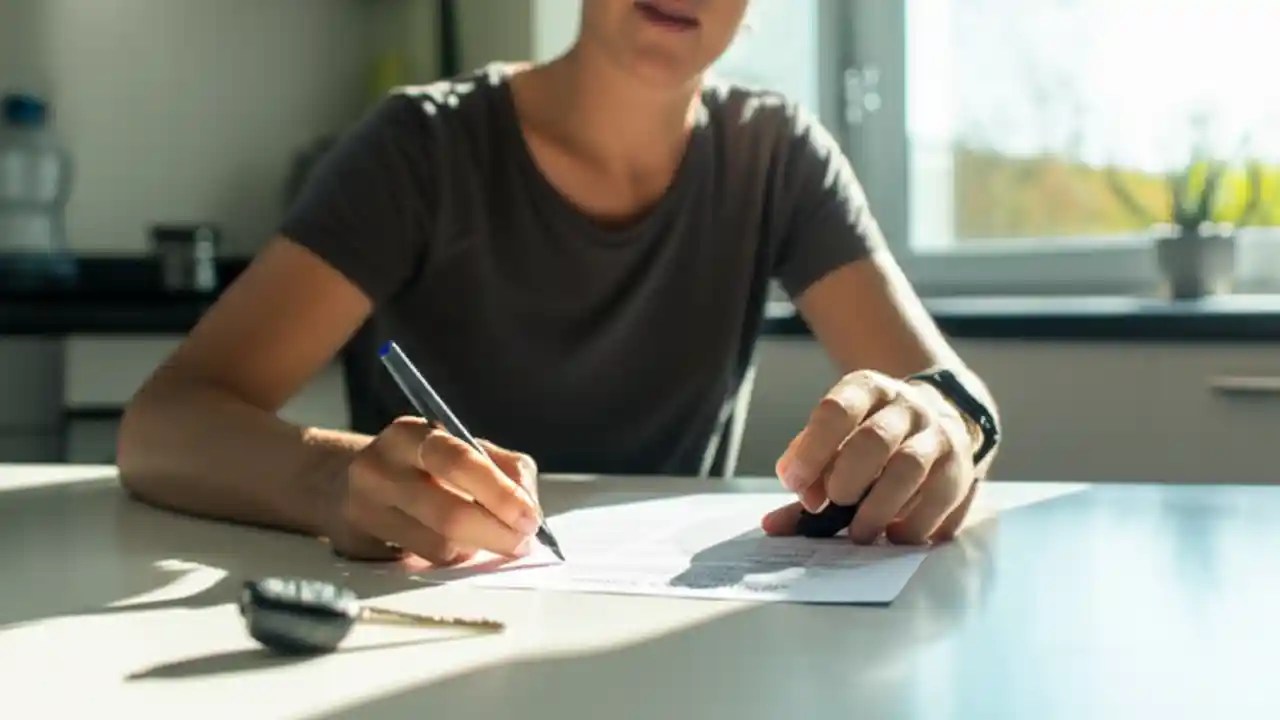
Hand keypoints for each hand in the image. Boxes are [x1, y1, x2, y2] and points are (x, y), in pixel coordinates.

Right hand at [325, 416, 541, 564]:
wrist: (339, 482)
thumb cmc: (418, 466)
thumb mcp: (458, 448)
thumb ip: (503, 468)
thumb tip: (530, 508)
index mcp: (411, 435)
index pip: (459, 459)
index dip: (500, 493)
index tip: (529, 518)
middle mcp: (380, 468)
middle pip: (448, 513)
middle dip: (496, 533)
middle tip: (522, 543)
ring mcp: (364, 509)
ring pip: (438, 546)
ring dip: (475, 548)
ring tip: (485, 538)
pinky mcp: (359, 547)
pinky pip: (421, 563)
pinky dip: (450, 559)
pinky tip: (452, 546)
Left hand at [764, 370, 978, 544]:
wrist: (941, 418)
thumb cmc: (871, 438)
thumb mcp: (836, 439)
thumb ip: (807, 477)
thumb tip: (773, 524)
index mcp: (866, 389)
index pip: (837, 410)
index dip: (813, 449)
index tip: (794, 484)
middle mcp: (905, 406)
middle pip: (875, 438)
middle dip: (848, 476)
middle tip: (832, 504)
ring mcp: (937, 434)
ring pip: (909, 467)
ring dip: (878, 507)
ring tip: (859, 532)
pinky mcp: (960, 467)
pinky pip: (940, 497)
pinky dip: (914, 524)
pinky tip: (894, 536)